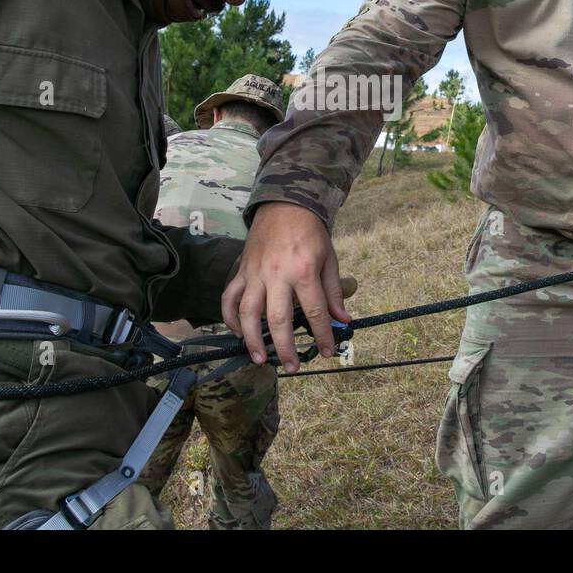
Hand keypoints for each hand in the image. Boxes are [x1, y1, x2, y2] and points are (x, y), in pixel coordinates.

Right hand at [222, 202, 348, 372]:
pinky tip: (238, 332)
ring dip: (252, 339)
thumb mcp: (329, 259)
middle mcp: (277, 275)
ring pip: (248, 313)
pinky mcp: (241, 271)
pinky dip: (230, 317)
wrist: (285, 205)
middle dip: (285, 348)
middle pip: (278, 320)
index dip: (322, 335)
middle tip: (292, 367)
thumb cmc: (310, 232)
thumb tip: (343, 320)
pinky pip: (229, 297)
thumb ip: (333, 292)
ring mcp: (255, 274)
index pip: (314, 312)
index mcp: (303, 271)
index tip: (327, 351)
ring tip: (261, 358)